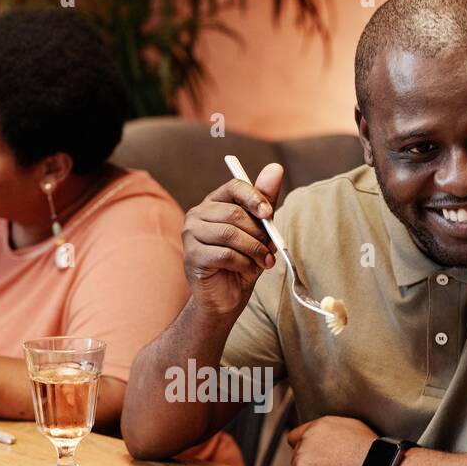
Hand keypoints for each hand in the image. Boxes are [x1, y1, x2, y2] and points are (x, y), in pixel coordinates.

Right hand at [181, 163, 282, 318]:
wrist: (225, 298)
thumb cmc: (242, 261)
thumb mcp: (259, 231)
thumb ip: (264, 201)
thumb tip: (276, 167)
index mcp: (214, 203)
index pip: (234, 186)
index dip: (254, 197)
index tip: (269, 214)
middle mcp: (197, 214)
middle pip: (234, 213)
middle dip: (258, 233)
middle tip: (270, 247)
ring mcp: (190, 235)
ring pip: (230, 234)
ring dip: (254, 250)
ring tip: (263, 261)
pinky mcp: (192, 256)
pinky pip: (225, 254)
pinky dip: (243, 263)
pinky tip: (247, 270)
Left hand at [286, 415, 375, 465]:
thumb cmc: (369, 449)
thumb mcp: (351, 426)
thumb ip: (328, 430)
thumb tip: (324, 435)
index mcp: (317, 426)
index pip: (294, 436)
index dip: (303, 445)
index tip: (311, 453)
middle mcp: (306, 440)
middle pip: (296, 454)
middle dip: (308, 460)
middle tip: (327, 465)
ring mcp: (303, 459)